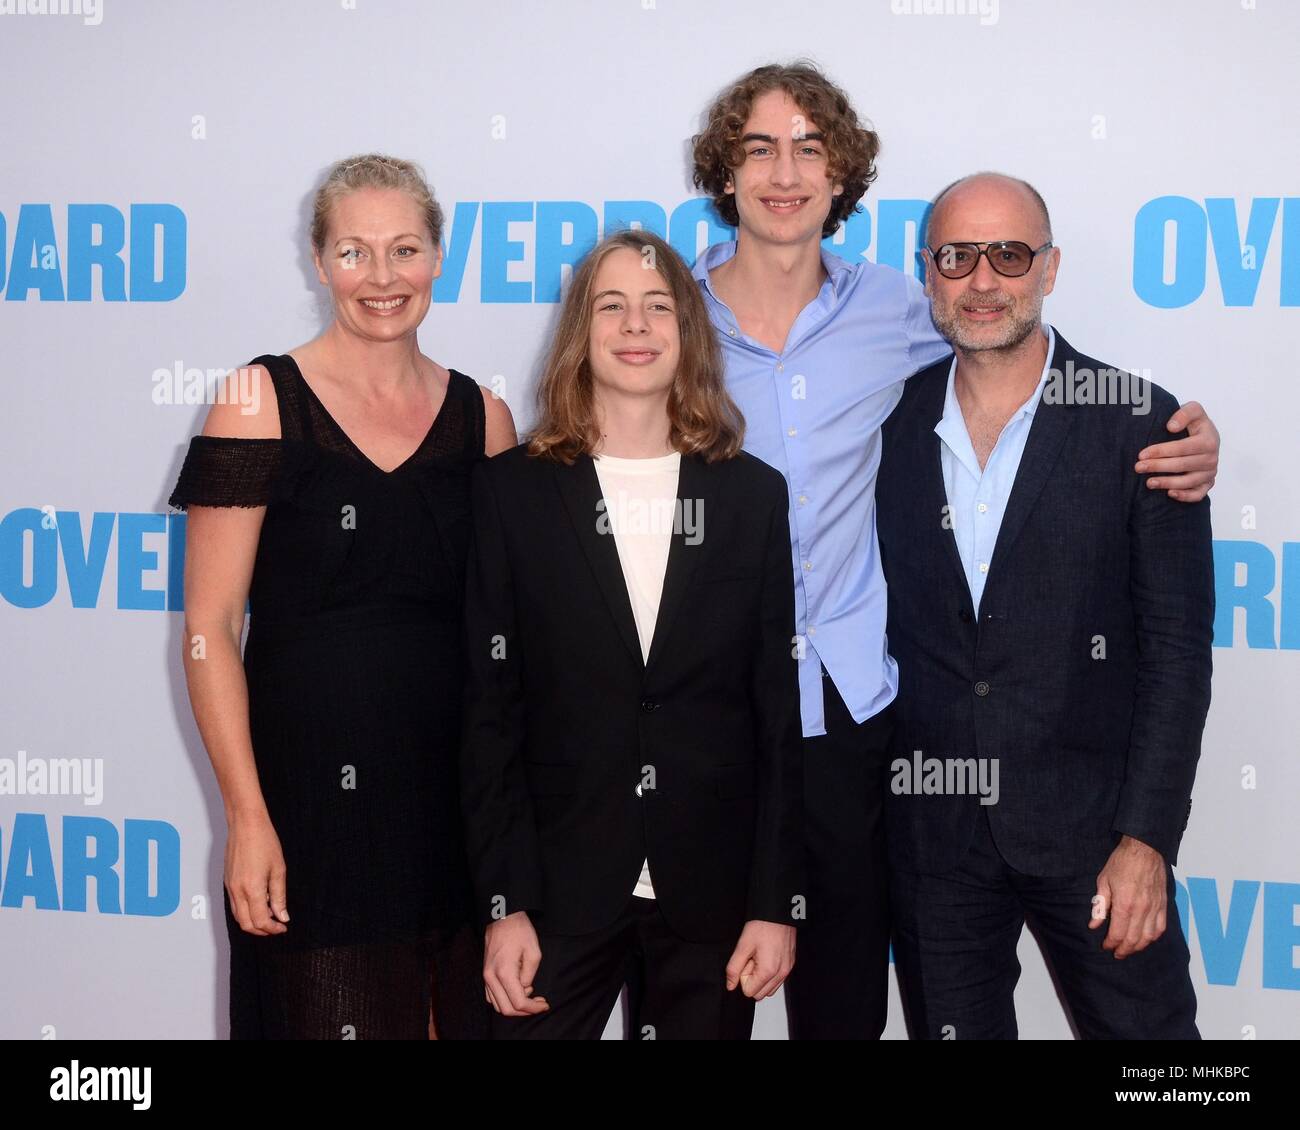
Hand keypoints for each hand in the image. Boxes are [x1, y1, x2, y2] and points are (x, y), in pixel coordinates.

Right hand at [224, 811, 288, 935]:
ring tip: (270, 916)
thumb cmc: (264, 842)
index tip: (283, 927)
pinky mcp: (227, 882)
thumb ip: (279, 896)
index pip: (260, 921)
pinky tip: (259, 904)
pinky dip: (245, 911)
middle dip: (262, 930)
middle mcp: (237, 891)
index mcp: (252, 889)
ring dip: (253, 922)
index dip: (272, 928)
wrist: (246, 824)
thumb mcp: (279, 869)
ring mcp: (230, 887)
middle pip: (246, 924)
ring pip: (238, 916)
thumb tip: (282, 916)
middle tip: (276, 926)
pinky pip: (234, 905)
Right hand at [483, 911, 549, 1016]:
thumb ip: (530, 975)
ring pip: (497, 1006)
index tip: (545, 1004)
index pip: (519, 1002)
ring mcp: (486, 977)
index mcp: (504, 973)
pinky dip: (505, 1000)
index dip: (534, 1008)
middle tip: (539, 1004)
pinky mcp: (485, 974)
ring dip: (514, 1007)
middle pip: (506, 1009)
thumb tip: (526, 988)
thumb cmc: (519, 931)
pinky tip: (517, 991)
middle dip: (525, 1011)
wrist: (502, 918)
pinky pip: (492, 997)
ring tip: (530, 997)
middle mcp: (491, 978)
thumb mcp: (534, 952)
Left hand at [725, 920, 795, 999]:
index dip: (743, 977)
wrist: (777, 912)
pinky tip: (766, 956)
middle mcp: (781, 974)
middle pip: (760, 994)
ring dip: (761, 977)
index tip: (745, 961)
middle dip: (752, 979)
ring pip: (769, 988)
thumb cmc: (762, 925)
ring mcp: (787, 969)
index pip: (749, 992)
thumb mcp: (742, 945)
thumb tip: (730, 985)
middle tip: (751, 959)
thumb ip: (734, 968)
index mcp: (768, 971)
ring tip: (759, 956)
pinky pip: (777, 980)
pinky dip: (769, 973)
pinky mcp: (790, 964)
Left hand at [1089, 835, 1166, 957]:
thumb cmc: (1122, 863)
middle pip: (1134, 939)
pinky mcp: (1163, 905)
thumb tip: (1094, 925)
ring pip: (1149, 937)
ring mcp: (1155, 908)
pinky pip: (1161, 927)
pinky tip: (1146, 939)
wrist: (1144, 849)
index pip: (1118, 933)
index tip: (1106, 946)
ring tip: (1130, 949)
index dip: (1111, 943)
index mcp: (1125, 905)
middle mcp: (1142, 910)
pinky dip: (1153, 937)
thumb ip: (1100, 906)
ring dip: (1139, 947)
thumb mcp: (1104, 882)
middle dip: (1124, 949)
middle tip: (1117, 953)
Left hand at [1135, 400, 1218, 501]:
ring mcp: (1210, 472)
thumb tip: (1171, 426)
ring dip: (1167, 483)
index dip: (1161, 451)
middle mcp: (1212, 458)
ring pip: (1188, 482)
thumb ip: (1185, 413)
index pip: (1182, 448)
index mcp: (1209, 440)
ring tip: (1148, 482)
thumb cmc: (1195, 424)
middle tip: (1138, 467)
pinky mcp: (1208, 483)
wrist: (1205, 436)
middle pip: (1182, 465)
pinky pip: (1198, 494)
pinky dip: (1185, 496)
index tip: (1142, 454)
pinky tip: (1169, 493)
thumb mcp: (1193, 410)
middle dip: (1158, 467)